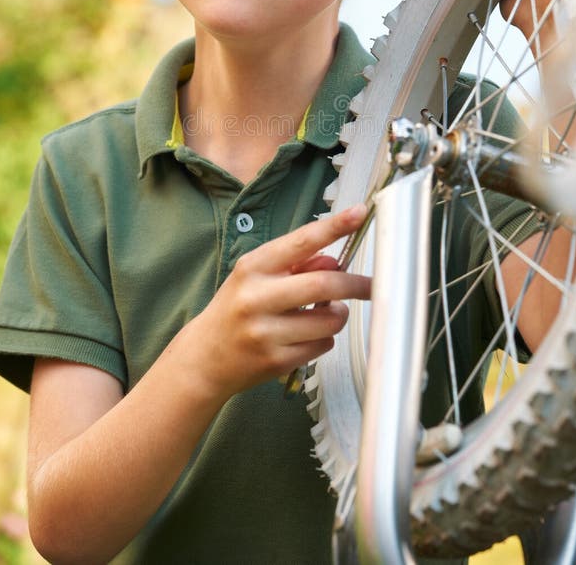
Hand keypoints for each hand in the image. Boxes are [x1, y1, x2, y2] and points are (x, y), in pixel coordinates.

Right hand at [191, 205, 370, 398]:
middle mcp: (256, 297)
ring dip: (338, 315)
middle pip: (323, 285)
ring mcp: (265, 332)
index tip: (359, 214)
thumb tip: (336, 260)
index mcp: (253, 267)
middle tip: (371, 286)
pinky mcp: (275, 361)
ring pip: (329, 320)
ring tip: (325, 314)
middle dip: (356, 285)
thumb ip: (297, 265)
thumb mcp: (257, 277)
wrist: (204, 358)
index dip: (334, 226)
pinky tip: (306, 336)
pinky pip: (322, 346)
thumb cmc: (236, 309)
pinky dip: (325, 339)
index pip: (301, 241)